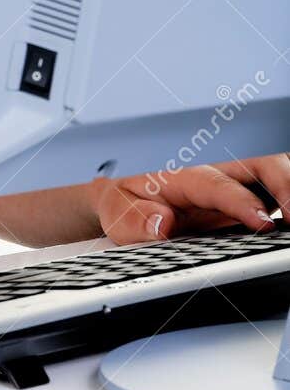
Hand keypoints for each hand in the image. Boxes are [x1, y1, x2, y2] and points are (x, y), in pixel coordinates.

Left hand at [89, 155, 289, 244]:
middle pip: (259, 167)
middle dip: (284, 186)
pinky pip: (274, 193)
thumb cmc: (125, 203)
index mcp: (184, 179)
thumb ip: (135, 219)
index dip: (241, 201)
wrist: (124, 198)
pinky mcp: (243, 202)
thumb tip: (161, 223)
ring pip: (273, 174)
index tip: (261, 221)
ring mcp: (233, 189)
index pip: (218, 185)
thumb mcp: (116, 212)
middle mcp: (215, 178)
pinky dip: (287, 200)